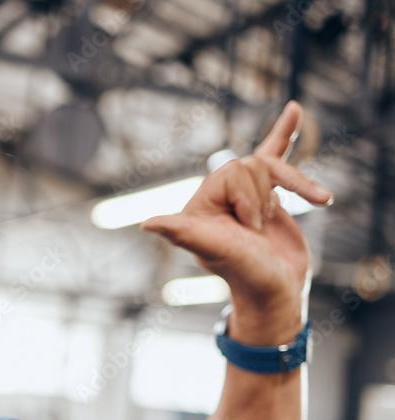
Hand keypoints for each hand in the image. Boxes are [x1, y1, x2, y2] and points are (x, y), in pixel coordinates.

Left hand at [142, 101, 332, 345]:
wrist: (277, 289)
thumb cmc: (247, 273)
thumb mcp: (217, 249)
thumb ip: (183, 232)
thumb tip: (146, 223)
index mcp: (198, 205)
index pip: (232, 172)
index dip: (250, 199)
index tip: (249, 231)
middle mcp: (216, 197)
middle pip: (253, 165)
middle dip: (264, 198)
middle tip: (257, 232)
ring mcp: (243, 194)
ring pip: (271, 164)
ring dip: (286, 192)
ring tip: (270, 226)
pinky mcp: (267, 193)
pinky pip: (275, 153)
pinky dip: (285, 132)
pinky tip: (294, 109)